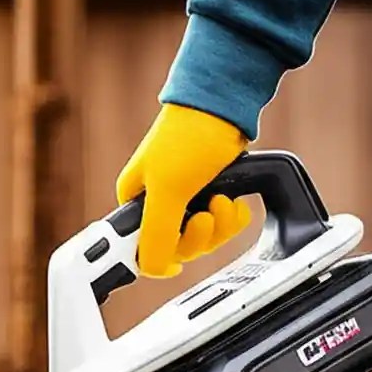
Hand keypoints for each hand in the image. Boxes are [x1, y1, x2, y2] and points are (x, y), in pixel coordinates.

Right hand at [115, 104, 252, 277]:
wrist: (223, 102)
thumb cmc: (189, 136)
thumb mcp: (167, 193)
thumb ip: (155, 236)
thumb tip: (150, 269)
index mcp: (135, 203)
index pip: (145, 250)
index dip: (168, 252)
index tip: (184, 243)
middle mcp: (157, 202)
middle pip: (179, 247)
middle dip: (201, 235)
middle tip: (207, 214)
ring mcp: (184, 196)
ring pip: (203, 236)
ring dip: (220, 225)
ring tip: (224, 199)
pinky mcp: (208, 189)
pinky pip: (221, 221)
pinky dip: (233, 216)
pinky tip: (236, 201)